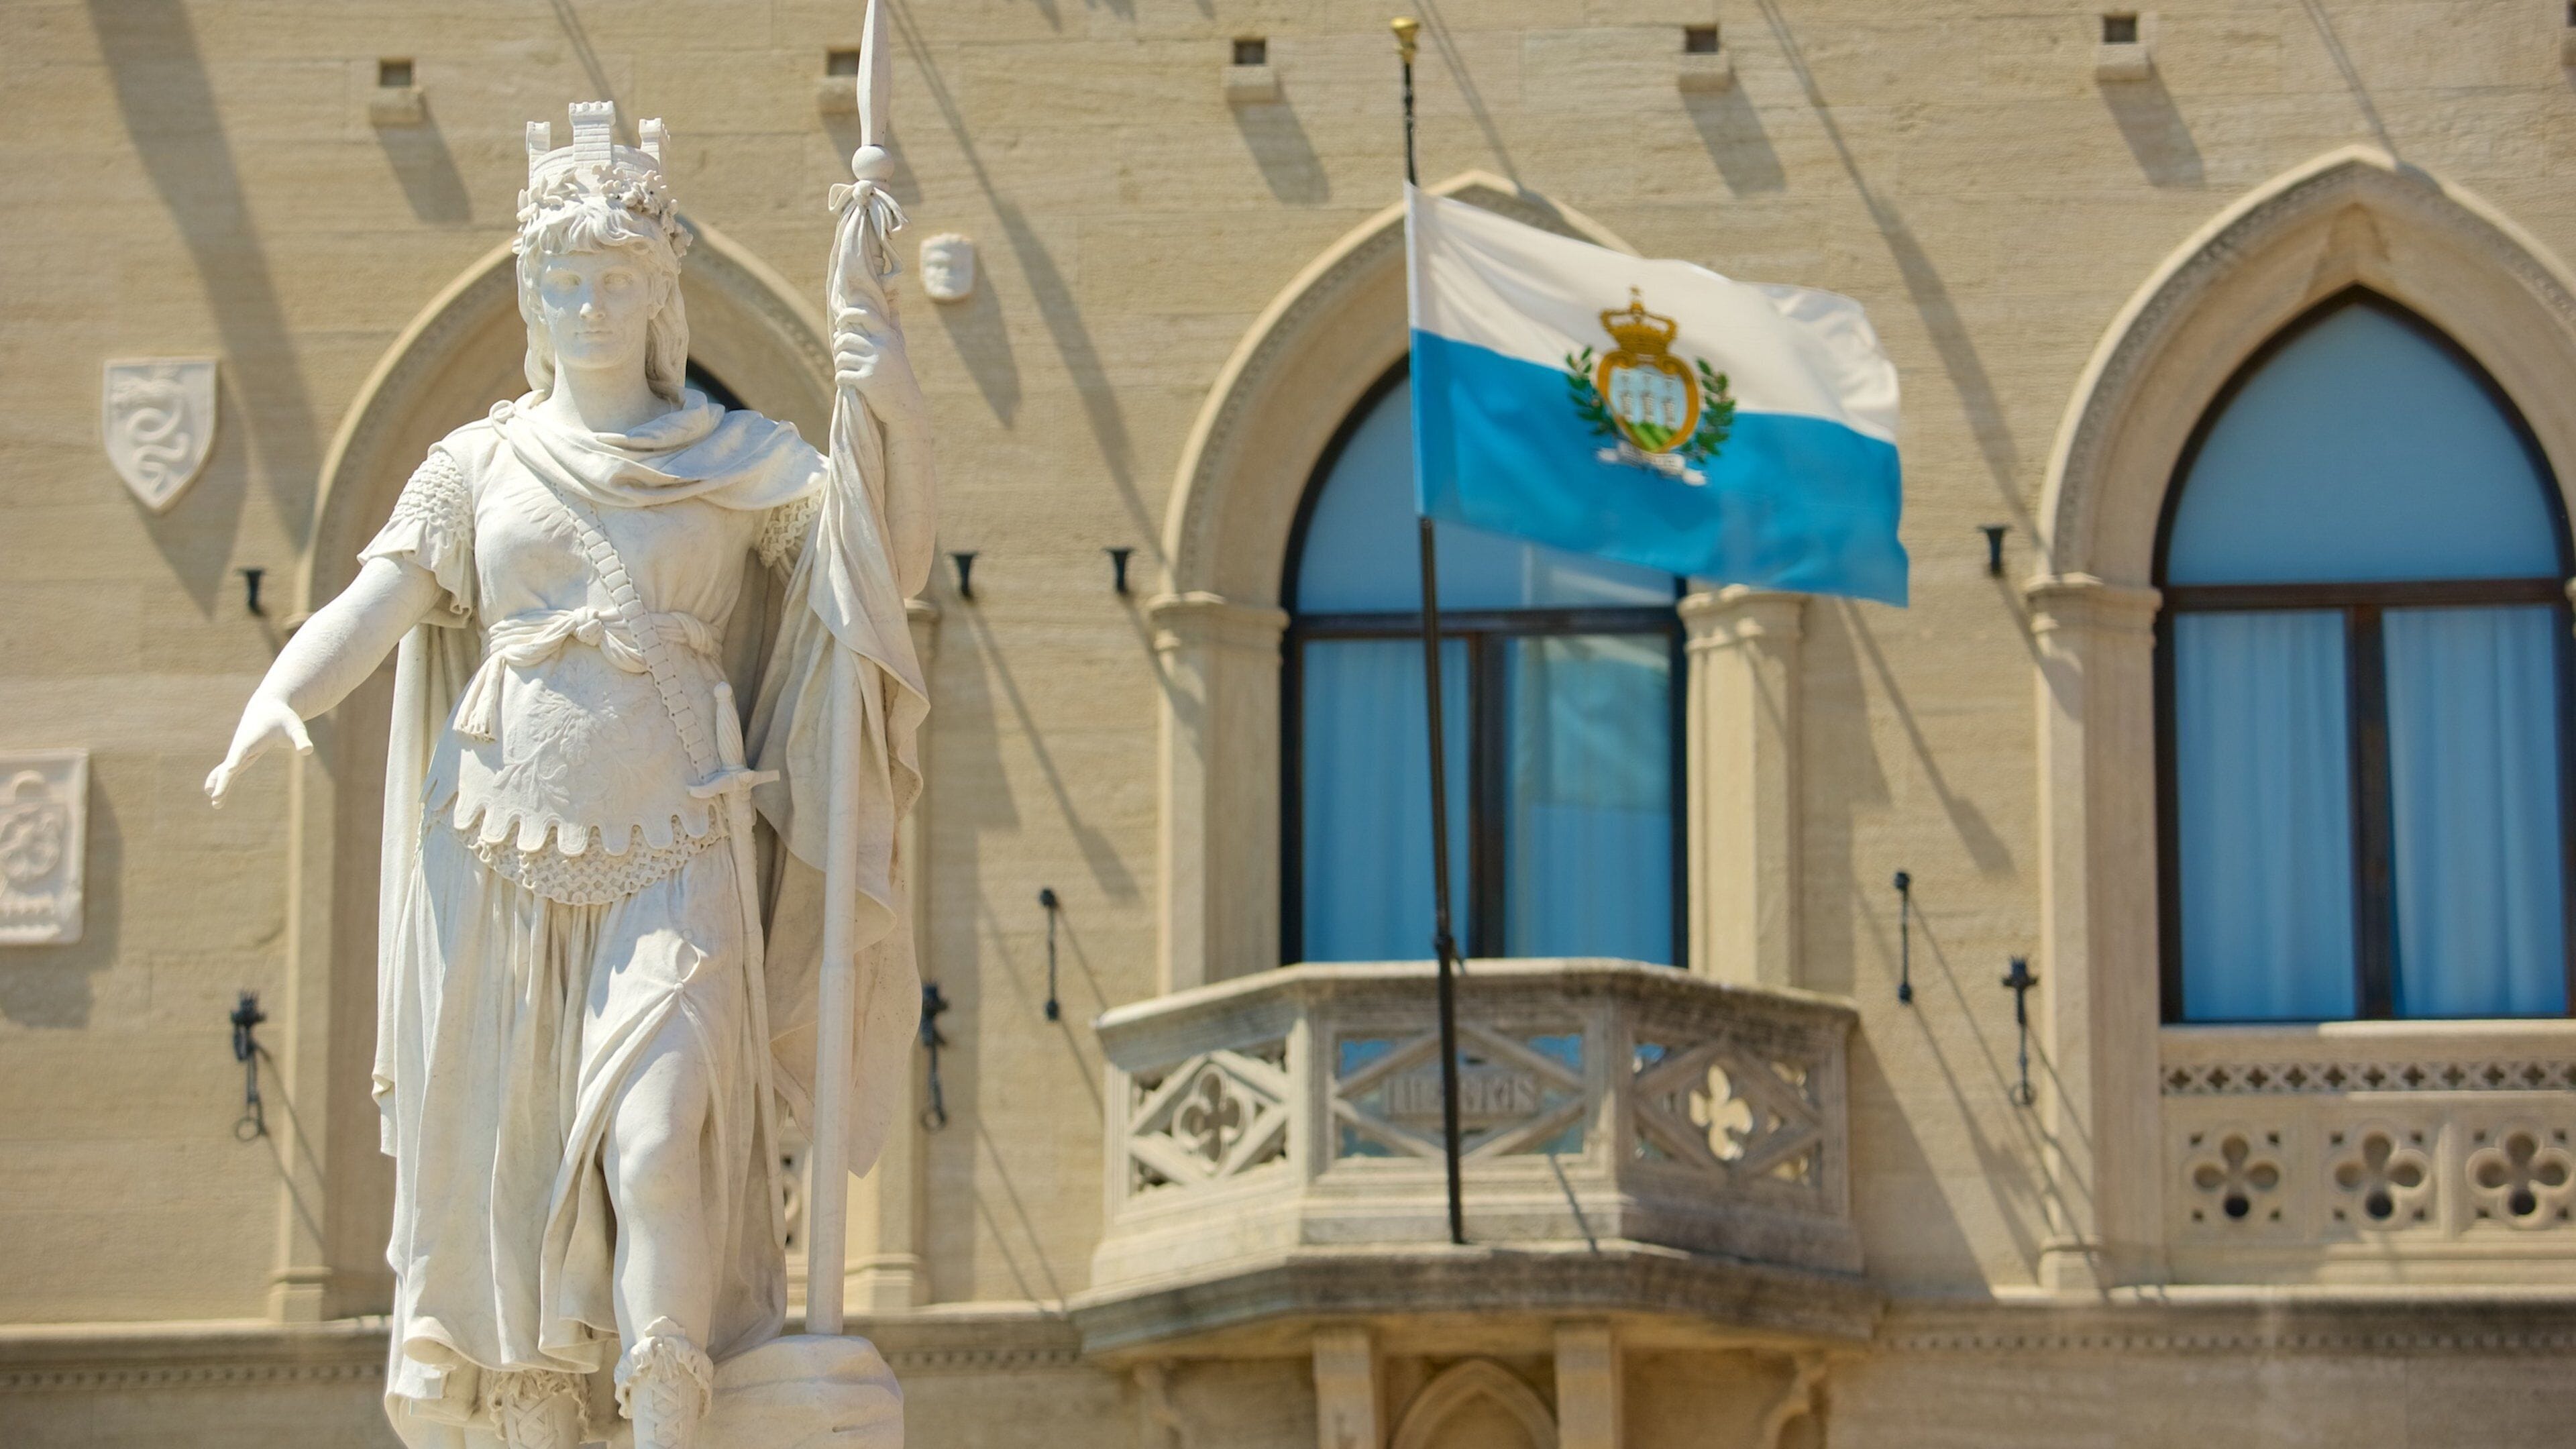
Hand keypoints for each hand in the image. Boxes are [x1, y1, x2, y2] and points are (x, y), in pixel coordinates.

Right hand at [204, 693, 311, 807]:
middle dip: (223, 781)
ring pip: (226, 770)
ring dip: (219, 784)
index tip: (228, 772)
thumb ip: (301, 738)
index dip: (234, 763)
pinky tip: (211, 790)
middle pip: (230, 766)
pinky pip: (228, 769)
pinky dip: (220, 778)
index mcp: (252, 739)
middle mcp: (241, 746)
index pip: (241, 754)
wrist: (268, 708)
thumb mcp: (295, 727)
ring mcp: (239, 751)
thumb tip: (307, 751)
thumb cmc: (283, 718)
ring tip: (215, 803)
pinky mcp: (241, 755)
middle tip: (216, 797)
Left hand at [833, 303, 924, 416]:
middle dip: (839, 347)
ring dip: (840, 365)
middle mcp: (881, 347)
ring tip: (848, 371)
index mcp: (887, 337)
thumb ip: (890, 323)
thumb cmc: (898, 375)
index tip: (841, 322)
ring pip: (841, 357)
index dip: (847, 314)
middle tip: (844, 356)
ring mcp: (873, 364)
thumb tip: (892, 290)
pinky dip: (841, 379)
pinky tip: (849, 383)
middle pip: (845, 338)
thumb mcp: (897, 347)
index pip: (863, 314)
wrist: (905, 407)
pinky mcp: (866, 381)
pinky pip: (841, 374)